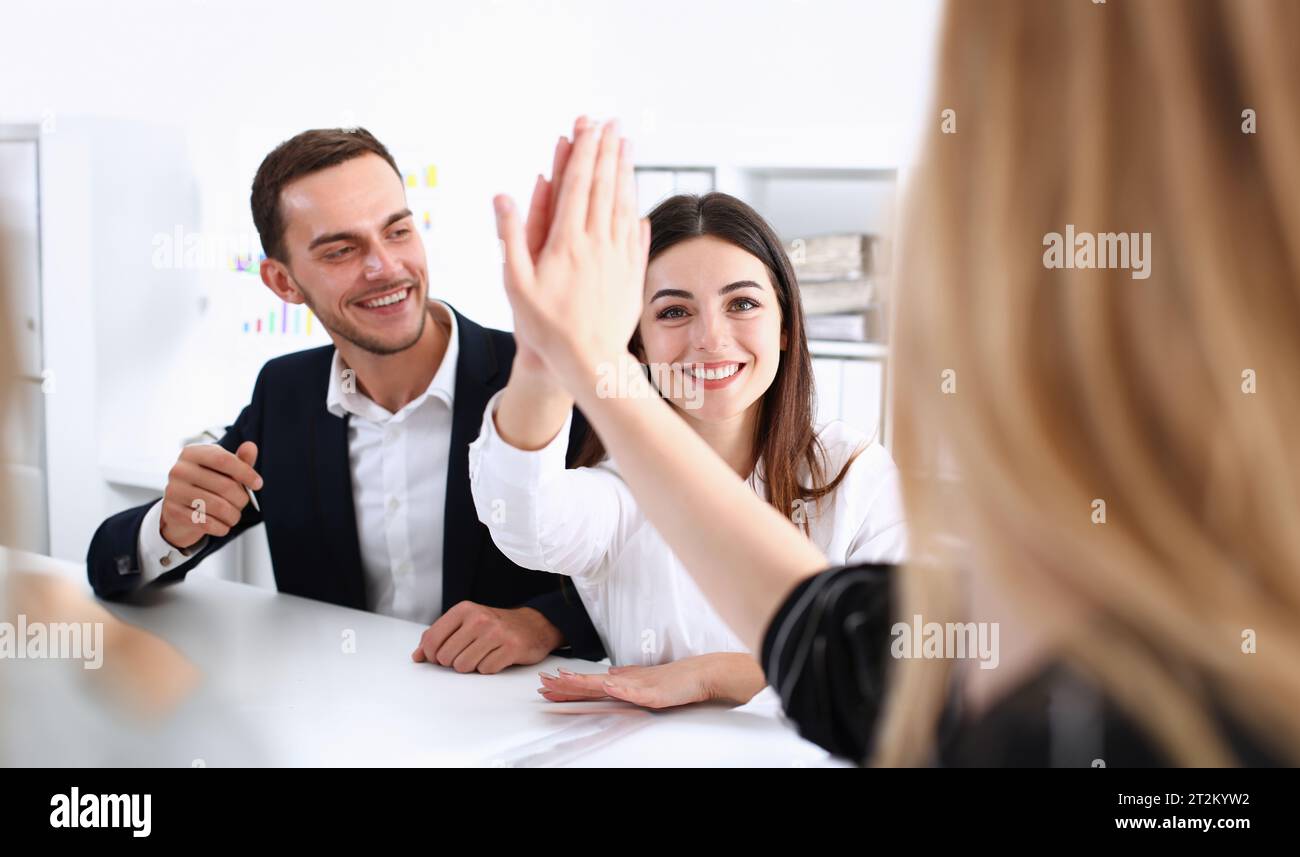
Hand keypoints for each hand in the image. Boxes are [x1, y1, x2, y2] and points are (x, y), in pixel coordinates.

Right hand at [160, 440, 260, 548]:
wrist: (179, 508)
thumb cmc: (206, 484)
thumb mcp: (222, 469)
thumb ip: (239, 460)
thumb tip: (251, 447)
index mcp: (192, 453)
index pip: (224, 460)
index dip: (245, 473)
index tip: (258, 484)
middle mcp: (179, 469)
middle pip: (225, 486)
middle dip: (242, 499)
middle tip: (244, 503)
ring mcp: (173, 491)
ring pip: (218, 507)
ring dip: (233, 515)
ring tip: (234, 516)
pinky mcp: (173, 512)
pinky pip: (207, 523)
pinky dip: (222, 527)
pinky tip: (223, 525)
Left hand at [411, 602, 563, 673]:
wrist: (532, 625)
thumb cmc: (493, 626)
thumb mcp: (464, 623)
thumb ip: (438, 637)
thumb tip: (417, 657)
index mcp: (464, 610)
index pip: (432, 640)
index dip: (431, 655)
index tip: (440, 656)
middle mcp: (479, 618)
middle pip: (446, 657)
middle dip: (453, 662)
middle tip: (467, 654)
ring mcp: (496, 633)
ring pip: (464, 666)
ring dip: (471, 666)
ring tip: (482, 655)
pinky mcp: (511, 648)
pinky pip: (485, 670)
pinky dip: (488, 668)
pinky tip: (496, 657)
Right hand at [493, 116, 648, 392]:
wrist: (590, 360)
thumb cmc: (546, 327)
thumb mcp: (516, 284)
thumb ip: (510, 237)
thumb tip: (504, 197)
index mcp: (568, 242)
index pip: (578, 185)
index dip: (584, 152)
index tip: (589, 126)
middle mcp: (597, 243)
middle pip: (605, 187)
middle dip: (607, 151)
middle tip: (611, 123)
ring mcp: (619, 257)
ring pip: (624, 204)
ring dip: (624, 172)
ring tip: (626, 147)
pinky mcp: (632, 273)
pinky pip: (636, 233)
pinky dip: (636, 209)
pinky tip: (637, 200)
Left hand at [536, 653, 766, 708]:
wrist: (701, 674)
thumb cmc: (675, 679)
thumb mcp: (645, 682)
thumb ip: (626, 679)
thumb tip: (609, 676)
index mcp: (623, 681)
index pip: (589, 685)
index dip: (568, 686)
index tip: (546, 686)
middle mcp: (627, 681)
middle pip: (590, 683)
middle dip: (566, 685)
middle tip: (542, 683)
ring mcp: (639, 686)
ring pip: (606, 685)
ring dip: (585, 683)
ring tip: (564, 680)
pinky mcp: (654, 692)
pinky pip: (634, 692)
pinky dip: (620, 688)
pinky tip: (608, 685)